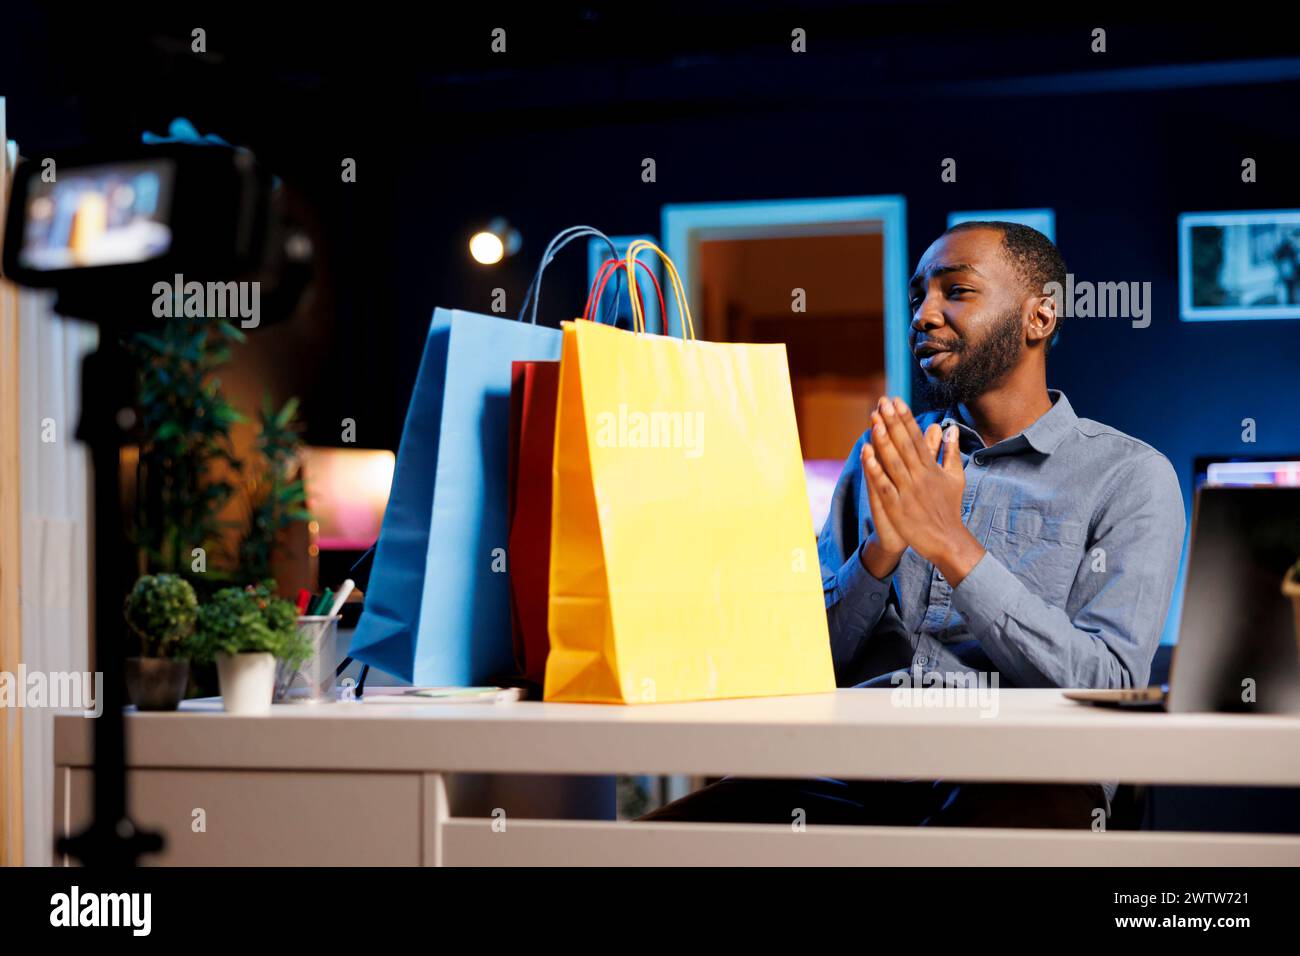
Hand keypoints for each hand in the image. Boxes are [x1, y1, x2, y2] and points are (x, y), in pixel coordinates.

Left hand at [863, 397, 984, 584]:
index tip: (896, 401)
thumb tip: (950, 429)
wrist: (948, 541)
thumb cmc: (949, 508)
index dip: (906, 419)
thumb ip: (951, 452)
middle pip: (904, 444)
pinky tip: (866, 453)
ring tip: (874, 419)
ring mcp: (909, 491)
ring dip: (883, 439)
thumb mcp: (955, 478)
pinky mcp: (898, 507)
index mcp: (932, 468)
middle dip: (893, 421)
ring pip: (894, 461)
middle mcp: (920, 476)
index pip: (916, 438)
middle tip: (883, 401)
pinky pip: (885, 485)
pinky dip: (875, 469)